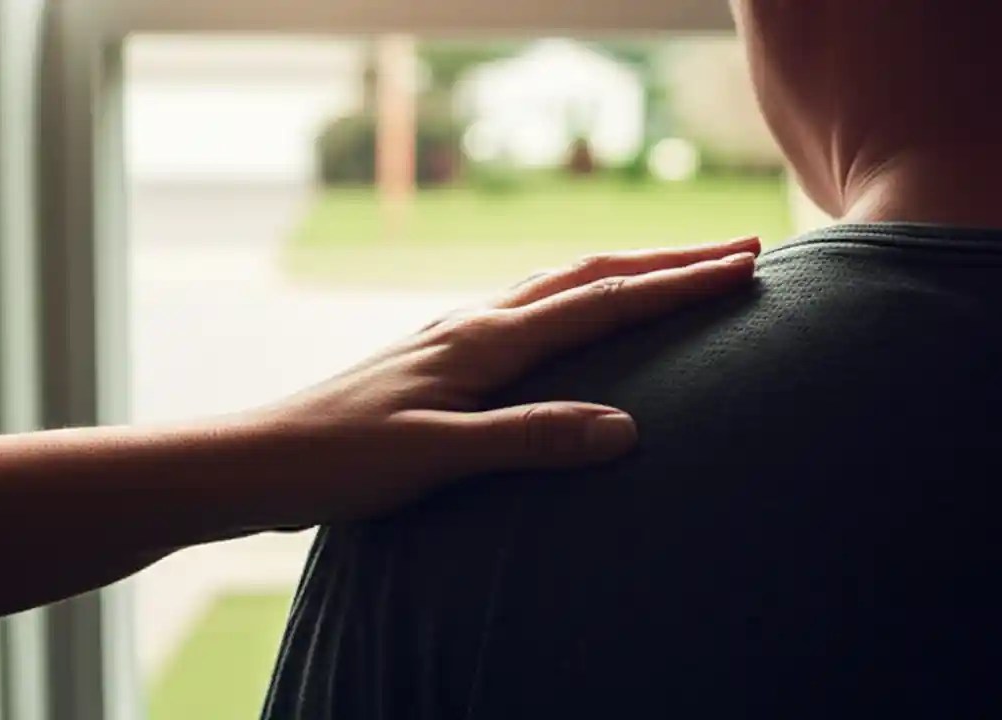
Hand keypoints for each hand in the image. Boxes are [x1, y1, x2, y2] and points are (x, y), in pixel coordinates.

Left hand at [252, 236, 760, 524]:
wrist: (259, 461)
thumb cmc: (339, 461)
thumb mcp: (437, 456)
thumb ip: (530, 439)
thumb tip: (628, 431)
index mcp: (486, 340)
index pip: (605, 300)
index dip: (678, 281)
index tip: (742, 262)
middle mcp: (479, 324)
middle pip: (592, 274)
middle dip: (668, 260)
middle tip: (736, 249)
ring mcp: (460, 336)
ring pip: (562, 286)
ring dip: (628, 272)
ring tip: (677, 271)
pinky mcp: (446, 358)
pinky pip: (533, 313)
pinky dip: (580, 300)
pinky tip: (579, 318)